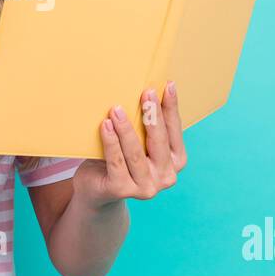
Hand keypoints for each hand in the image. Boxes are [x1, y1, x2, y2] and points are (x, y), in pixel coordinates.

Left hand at [71, 81, 187, 209]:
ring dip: (126, 129)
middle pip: (159, 141)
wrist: (98, 189)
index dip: (171, 108)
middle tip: (146, 92)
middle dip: (152, 114)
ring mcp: (145, 187)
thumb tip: (145, 91)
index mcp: (176, 161)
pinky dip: (111, 142)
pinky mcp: (122, 190)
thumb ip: (145, 126)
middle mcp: (166, 176)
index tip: (168, 85)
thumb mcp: (139, 142)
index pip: (175, 130)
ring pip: (135, 153)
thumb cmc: (121, 158)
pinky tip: (106, 125)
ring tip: (117, 109)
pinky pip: (116, 162)